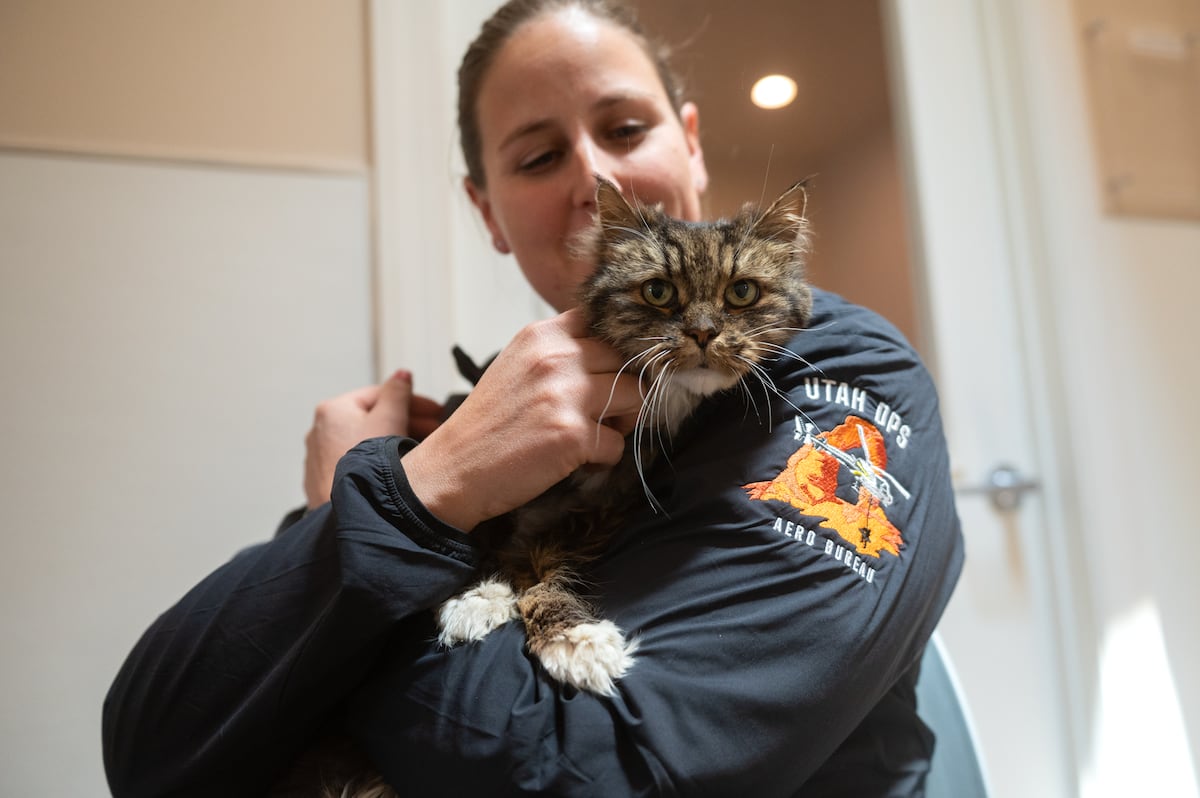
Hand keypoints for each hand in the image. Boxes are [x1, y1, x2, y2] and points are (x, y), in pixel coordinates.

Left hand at [304, 370, 442, 507]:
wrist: (346, 516)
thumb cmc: (366, 470)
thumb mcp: (390, 420)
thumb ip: (398, 393)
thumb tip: (402, 375)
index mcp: (333, 409)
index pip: (381, 394)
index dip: (413, 401)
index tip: (437, 411)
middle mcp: (320, 430)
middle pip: (372, 417)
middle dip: (406, 422)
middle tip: (434, 431)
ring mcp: (320, 457)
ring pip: (365, 440)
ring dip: (394, 440)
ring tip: (420, 451)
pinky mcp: (325, 480)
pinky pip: (357, 460)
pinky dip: (378, 460)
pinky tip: (397, 469)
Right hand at [401, 309, 642, 531]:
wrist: (454, 466)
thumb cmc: (489, 421)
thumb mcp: (517, 364)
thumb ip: (557, 351)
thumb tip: (611, 355)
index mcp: (542, 335)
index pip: (604, 323)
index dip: (613, 351)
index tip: (606, 373)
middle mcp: (557, 356)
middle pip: (627, 361)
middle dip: (625, 387)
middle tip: (604, 413)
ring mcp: (567, 394)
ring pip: (637, 396)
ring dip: (623, 420)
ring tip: (596, 434)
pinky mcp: (574, 434)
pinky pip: (618, 443)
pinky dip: (604, 458)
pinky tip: (579, 461)